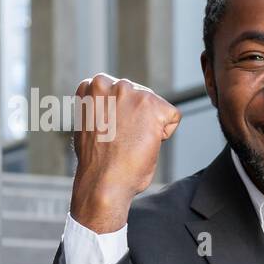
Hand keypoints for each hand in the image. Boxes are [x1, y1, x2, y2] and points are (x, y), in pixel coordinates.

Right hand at [68, 72, 181, 233]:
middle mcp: (113, 84)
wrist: (104, 179)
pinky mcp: (153, 106)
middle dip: (137, 117)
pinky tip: (147, 143)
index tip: (111, 131)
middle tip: (123, 139)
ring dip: (150, 125)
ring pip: (156, 107)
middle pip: (141, 97)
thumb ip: (103, 107)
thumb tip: (116, 107)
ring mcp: (134, 93)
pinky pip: (173, 117)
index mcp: (94, 86)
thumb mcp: (90, 123)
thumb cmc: (97, 159)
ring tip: (132, 141)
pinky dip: (165, 133)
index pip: (121, 92)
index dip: (120, 115)